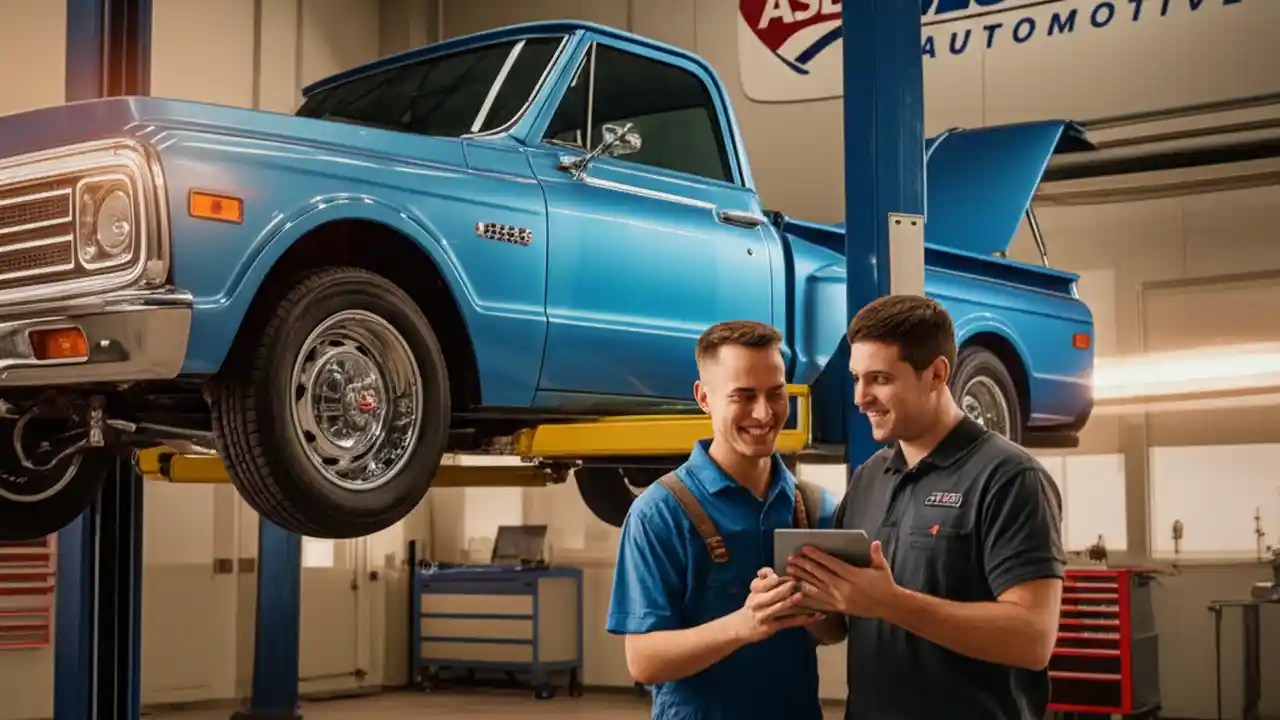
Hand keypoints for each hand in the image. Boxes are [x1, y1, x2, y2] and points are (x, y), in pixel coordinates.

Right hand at [731, 567, 822, 643]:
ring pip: (781, 608)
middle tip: (797, 583)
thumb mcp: (755, 590)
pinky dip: (803, 619)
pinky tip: (816, 616)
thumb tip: (771, 571)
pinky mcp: (772, 628)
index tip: (784, 576)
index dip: (773, 579)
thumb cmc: (754, 605)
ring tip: (803, 596)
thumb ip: (765, 579)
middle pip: (774, 594)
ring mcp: (765, 616)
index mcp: (755, 591)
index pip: (763, 582)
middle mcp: (758, 603)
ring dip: (792, 602)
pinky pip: (789, 622)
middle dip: (786, 589)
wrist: (741, 626)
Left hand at [785, 541, 899, 619]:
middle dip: (804, 566)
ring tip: (789, 571)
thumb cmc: (885, 584)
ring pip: (817, 588)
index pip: (832, 564)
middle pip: (820, 575)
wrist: (889, 606)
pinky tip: (796, 591)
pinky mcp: (838, 608)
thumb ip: (876, 555)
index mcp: (855, 576)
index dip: (817, 556)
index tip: (805, 549)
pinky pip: (820, 601)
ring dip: (802, 579)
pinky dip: (807, 596)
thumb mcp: (882, 567)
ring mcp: (840, 600)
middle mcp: (845, 589)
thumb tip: (874, 543)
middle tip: (791, 558)